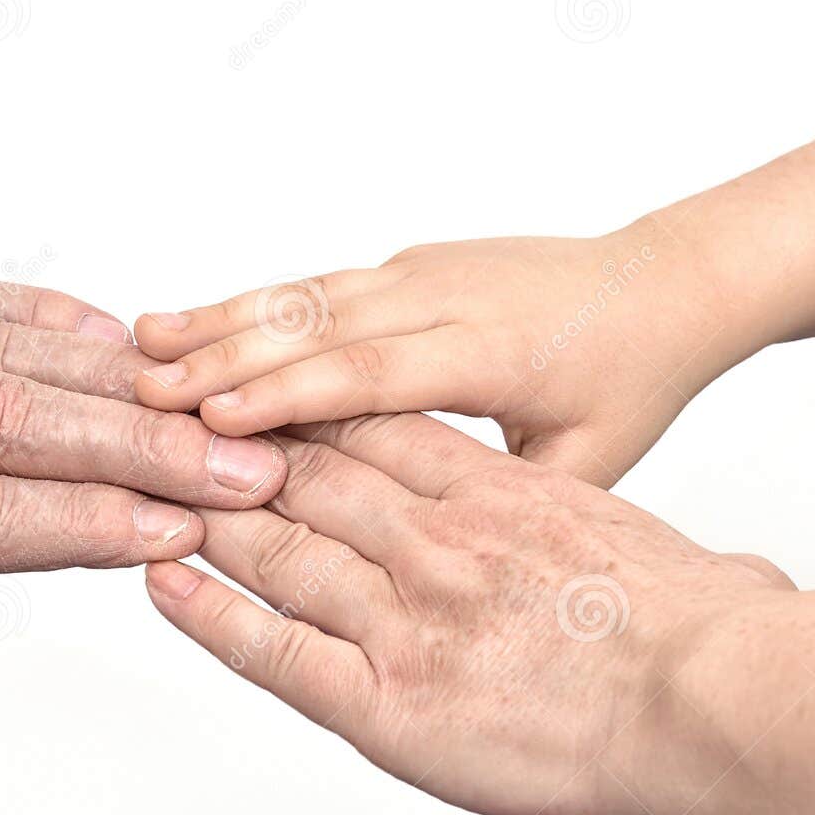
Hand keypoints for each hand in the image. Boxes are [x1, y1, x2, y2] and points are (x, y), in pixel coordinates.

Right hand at [133, 230, 735, 486]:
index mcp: (493, 350)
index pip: (373, 371)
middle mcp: (449, 296)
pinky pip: (320, 284)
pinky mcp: (408, 264)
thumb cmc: (632, 376)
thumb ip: (500, 496)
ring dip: (224, 318)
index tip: (215, 415)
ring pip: (308, 293)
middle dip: (227, 353)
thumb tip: (415, 551)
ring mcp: (424, 271)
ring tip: (145, 342)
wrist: (669, 283)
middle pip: (320, 321)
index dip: (289, 393)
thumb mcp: (588, 458)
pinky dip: (254, 303)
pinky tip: (199, 322)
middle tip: (146, 385)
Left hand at [143, 414, 792, 814]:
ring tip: (145, 486)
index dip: (297, 404)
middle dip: (228, 444)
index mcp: (488, 492)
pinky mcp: (383, 700)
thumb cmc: (699, 624)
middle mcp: (431, 539)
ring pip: (276, 547)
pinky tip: (161, 577)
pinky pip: (272, 648)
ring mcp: (400, 615)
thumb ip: (590, 521)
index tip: (248, 384)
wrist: (720, 696)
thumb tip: (635, 538)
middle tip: (164, 420)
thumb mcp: (630, 533)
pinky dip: (209, 611)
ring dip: (202, 512)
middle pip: (304, 473)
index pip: (368, 428)